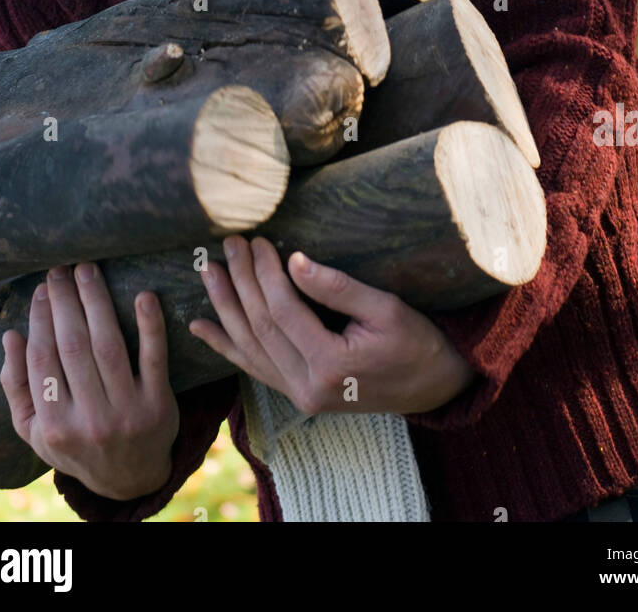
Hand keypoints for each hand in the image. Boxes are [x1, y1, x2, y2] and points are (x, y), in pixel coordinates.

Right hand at [0, 262, 179, 500]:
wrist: (129, 477)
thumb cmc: (75, 443)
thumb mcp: (34, 430)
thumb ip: (16, 386)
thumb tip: (10, 336)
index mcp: (54, 425)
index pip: (42, 360)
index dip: (40, 319)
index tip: (41, 289)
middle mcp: (89, 419)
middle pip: (73, 347)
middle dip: (64, 302)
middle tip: (61, 269)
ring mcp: (126, 411)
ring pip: (108, 345)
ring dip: (97, 302)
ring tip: (88, 271)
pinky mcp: (158, 403)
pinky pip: (154, 358)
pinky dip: (150, 325)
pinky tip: (144, 295)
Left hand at [189, 236, 477, 414]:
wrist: (435, 387)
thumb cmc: (417, 343)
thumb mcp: (386, 309)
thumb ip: (337, 288)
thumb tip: (295, 261)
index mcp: (329, 365)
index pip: (283, 311)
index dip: (266, 272)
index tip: (257, 240)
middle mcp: (307, 387)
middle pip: (260, 328)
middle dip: (241, 283)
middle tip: (229, 245)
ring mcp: (300, 396)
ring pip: (250, 348)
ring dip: (226, 309)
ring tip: (209, 273)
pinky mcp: (299, 395)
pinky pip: (255, 368)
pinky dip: (226, 347)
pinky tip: (201, 328)